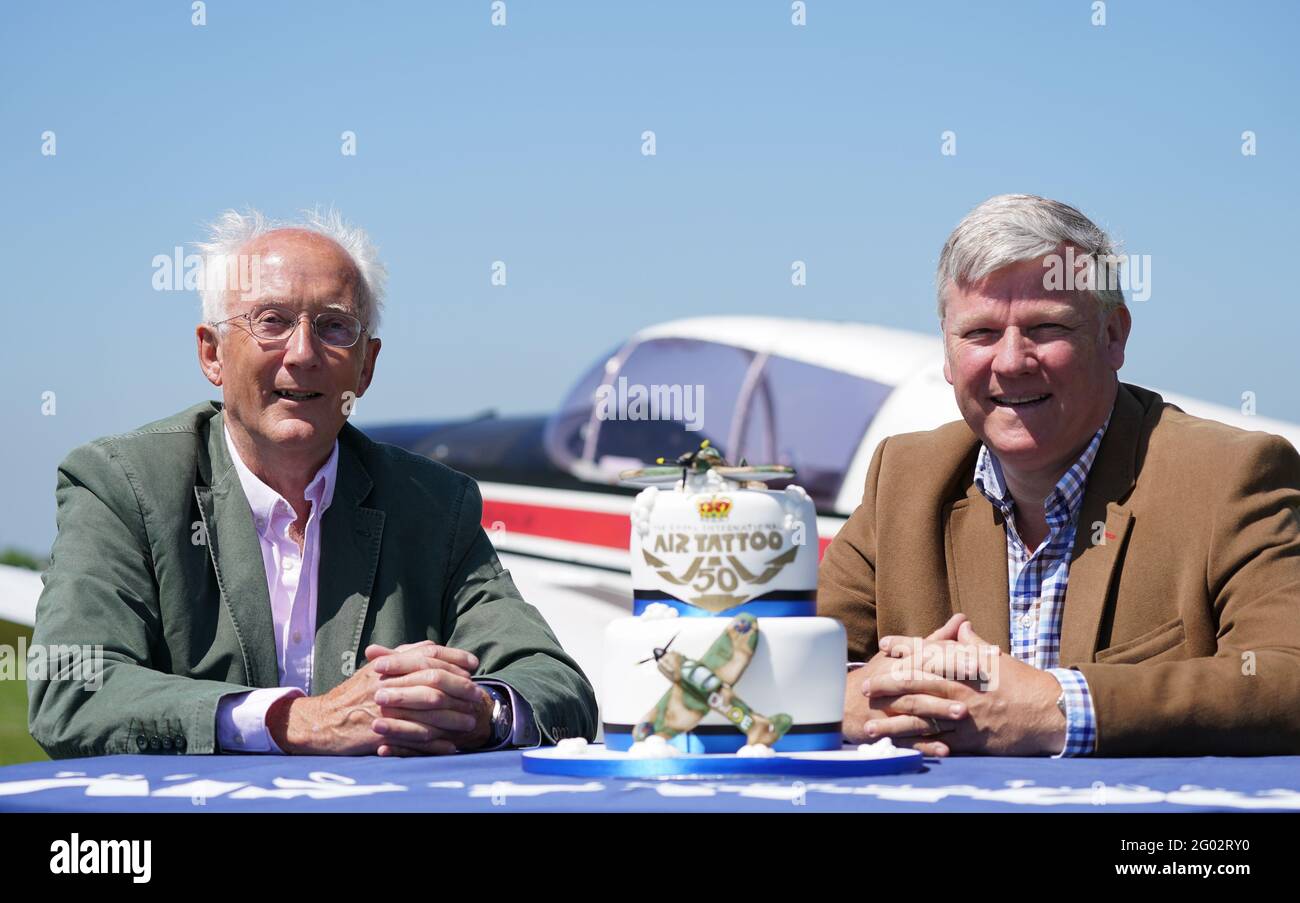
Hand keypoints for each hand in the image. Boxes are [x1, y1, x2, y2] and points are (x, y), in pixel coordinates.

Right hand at [265, 641, 485, 755]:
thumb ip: (402, 655)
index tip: (473, 665)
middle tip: (478, 697)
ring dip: (453, 718)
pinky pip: (414, 739)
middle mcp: (388, 682)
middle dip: (460, 689)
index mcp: (388, 665)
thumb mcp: (375, 669)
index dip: (454, 658)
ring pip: (428, 711)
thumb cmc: (351, 695)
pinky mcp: (381, 731)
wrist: (320, 721)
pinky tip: (450, 746)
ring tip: (470, 723)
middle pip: (433, 681)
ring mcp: (384, 707)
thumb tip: (431, 645)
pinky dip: (435, 744)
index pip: (428, 654)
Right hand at [842, 614, 969, 756]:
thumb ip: (935, 640)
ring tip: (962, 716)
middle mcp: (893, 685)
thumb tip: (962, 619)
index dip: (951, 660)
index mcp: (899, 664)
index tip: (978, 662)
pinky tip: (945, 748)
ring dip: (938, 713)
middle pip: (919, 683)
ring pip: (914, 710)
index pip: (925, 659)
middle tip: (974, 687)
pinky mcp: (886, 732)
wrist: (844, 702)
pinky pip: (907, 739)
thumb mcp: (903, 654)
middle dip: (946, 685)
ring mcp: (888, 709)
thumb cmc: (880, 675)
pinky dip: (925, 745)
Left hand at [866, 622, 1065, 755]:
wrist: (1051, 713)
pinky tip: (898, 749)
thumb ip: (973, 643)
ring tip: (869, 726)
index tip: (883, 645)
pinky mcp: (970, 741)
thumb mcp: (998, 658)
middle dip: (888, 685)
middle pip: (917, 685)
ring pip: (921, 719)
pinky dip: (917, 747)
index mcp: (967, 668)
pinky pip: (938, 744)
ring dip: (893, 723)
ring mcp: (964, 718)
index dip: (904, 648)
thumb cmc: (1024, 682)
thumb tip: (960, 625)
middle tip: (865, 686)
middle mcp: (962, 692)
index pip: (929, 653)